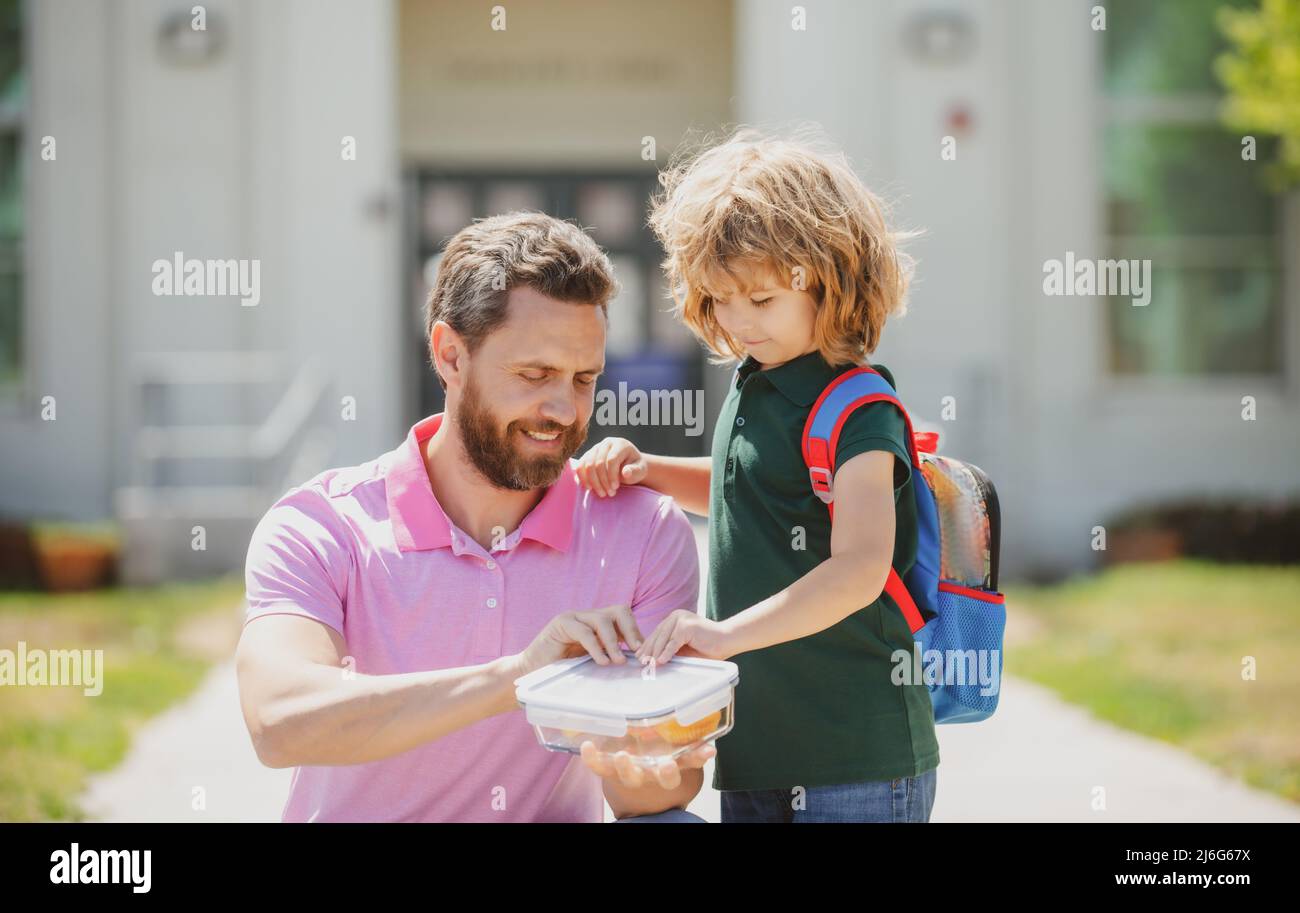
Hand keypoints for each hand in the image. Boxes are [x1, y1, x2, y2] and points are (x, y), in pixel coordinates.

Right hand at [510, 604, 643, 677]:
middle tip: (637, 652)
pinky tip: (601, 661)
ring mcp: (574, 617)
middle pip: (619, 611)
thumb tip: (638, 662)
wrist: (530, 672)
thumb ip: (611, 657)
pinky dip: (596, 647)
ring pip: (603, 619)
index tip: (645, 655)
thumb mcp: (593, 663)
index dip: (637, 634)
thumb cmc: (563, 671)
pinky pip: (584, 631)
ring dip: (614, 642)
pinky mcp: (561, 623)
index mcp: (599, 625)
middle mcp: (588, 617)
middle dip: (631, 630)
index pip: (625, 619)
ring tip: (617, 662)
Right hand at [575, 437, 646, 496]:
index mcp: (621, 444)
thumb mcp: (640, 471)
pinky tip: (589, 489)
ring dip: (592, 482)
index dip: (612, 475)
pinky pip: (580, 467)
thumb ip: (635, 471)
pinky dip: (582, 479)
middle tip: (609, 494)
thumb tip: (626, 473)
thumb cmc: (634, 469)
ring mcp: (595, 448)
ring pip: (587, 465)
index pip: (612, 459)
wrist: (627, 466)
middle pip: (598, 462)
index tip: (615, 488)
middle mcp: (606, 443)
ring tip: (601, 493)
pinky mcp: (587, 456)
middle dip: (602, 481)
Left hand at [579, 739, 715, 790]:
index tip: (707, 752)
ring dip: (627, 767)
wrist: (636, 796)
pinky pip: (599, 768)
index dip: (695, 760)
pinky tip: (587, 745)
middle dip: (664, 773)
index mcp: (670, 773)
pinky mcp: (609, 773)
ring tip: (624, 756)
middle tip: (666, 764)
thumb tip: (710, 746)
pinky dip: (592, 759)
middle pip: (658, 777)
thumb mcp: (683, 766)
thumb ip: (694, 754)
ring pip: (629, 775)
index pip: (686, 768)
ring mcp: (629, 775)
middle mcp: (650, 776)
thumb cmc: (662, 771)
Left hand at [634, 610, 732, 664]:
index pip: (657, 633)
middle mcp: (676, 616)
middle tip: (642, 664)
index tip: (640, 658)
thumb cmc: (708, 647)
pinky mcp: (687, 626)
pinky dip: (666, 652)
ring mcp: (681, 619)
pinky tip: (661, 662)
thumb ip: (669, 649)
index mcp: (674, 619)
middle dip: (649, 651)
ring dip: (655, 653)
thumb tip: (652, 660)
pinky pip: (673, 642)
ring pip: (663, 638)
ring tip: (650, 666)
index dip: (647, 646)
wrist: (728, 640)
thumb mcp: (683, 648)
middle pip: (658, 635)